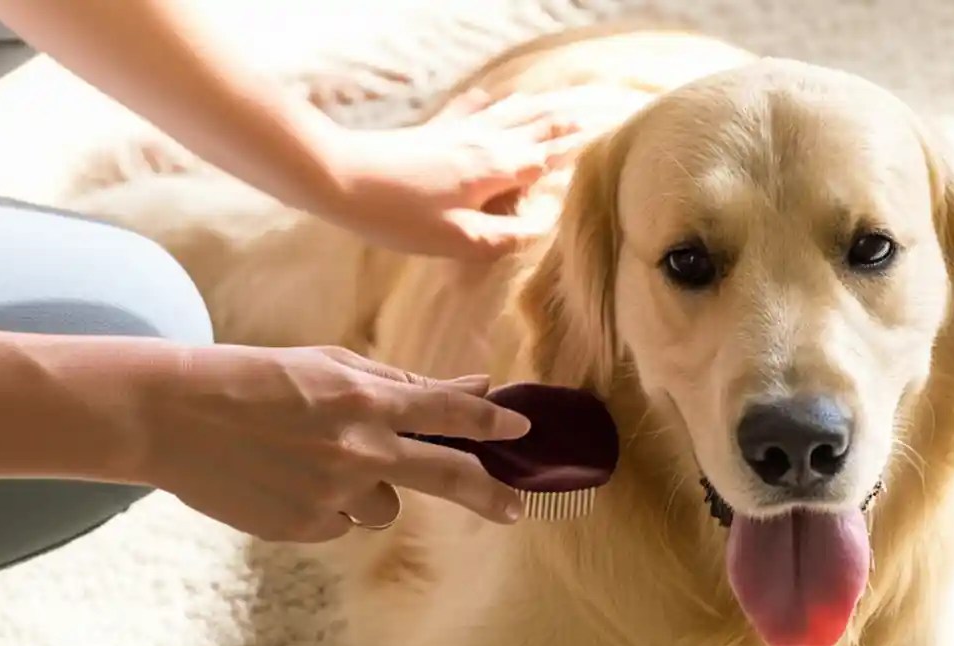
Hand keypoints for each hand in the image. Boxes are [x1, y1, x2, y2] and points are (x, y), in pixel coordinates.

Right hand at [131, 344, 530, 541]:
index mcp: (364, 399)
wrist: (174, 416)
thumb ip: (404, 384)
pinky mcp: (303, 527)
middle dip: (488, 493)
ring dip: (367, 488)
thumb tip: (477, 384)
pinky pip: (340, 523)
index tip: (522, 429)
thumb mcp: (332, 366)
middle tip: (514, 509)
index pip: (449, 411)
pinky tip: (287, 480)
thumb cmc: (257, 379)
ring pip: (384, 505)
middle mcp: (357, 449)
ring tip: (311, 460)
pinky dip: (326, 506)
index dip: (491, 420)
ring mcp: (331, 494)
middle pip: (446, 476)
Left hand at [316, 88, 590, 258]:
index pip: (552, 154)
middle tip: (602, 106)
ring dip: (542, 105)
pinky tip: (493, 96)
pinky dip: (491, 101)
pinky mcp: (434, 131)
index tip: (614, 134)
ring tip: (564, 98)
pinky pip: (472, 109)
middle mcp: (485, 141)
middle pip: (538, 123)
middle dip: (572, 116)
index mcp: (497, 168)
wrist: (339, 177)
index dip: (583, 144)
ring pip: (512, 111)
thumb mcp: (459, 240)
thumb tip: (543, 229)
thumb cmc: (398, 216)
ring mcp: (459, 131)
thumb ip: (506, 237)